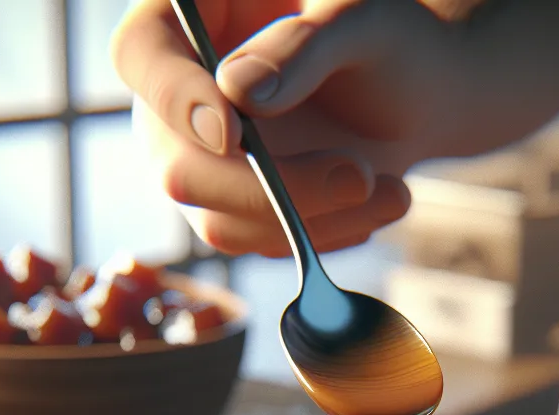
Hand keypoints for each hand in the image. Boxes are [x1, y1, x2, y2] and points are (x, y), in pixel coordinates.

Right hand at [112, 0, 457, 256]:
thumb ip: (300, 47)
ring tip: (393, 190)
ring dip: (308, 223)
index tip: (231, 132)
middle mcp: (179, 106)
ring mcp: (206, 168)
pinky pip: (266, 247)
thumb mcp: (357, 15)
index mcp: (184, 25)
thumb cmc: (382, 35)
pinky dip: (326, 238)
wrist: (417, 90)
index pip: (141, 58)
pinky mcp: (243, 215)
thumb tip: (238, 95)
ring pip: (222, 226)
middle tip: (358, 176)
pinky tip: (379, 202)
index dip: (175, 100)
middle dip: (266, 190)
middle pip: (179, 168)